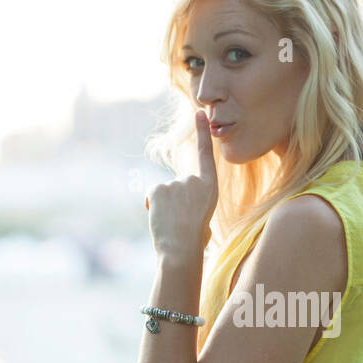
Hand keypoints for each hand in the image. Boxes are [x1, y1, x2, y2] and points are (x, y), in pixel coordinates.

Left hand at [144, 111, 218, 258]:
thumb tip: (180, 205)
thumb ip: (195, 204)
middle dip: (175, 202)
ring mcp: (176, 183)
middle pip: (178, 185)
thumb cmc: (194, 243)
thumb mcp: (203, 220)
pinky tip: (159, 219)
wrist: (181, 251)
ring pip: (164, 192)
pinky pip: (152, 196)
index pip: (205, 155)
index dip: (201, 133)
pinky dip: (153, 207)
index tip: (198, 112)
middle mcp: (193, 180)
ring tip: (171, 223)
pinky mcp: (158, 188)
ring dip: (164, 207)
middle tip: (180, 221)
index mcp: (210, 188)